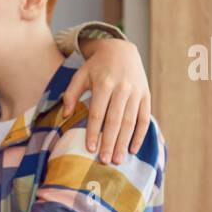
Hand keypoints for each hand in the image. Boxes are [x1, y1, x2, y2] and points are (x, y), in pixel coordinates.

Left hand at [61, 37, 150, 163]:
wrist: (121, 50)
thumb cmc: (96, 67)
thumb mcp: (80, 75)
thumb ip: (71, 94)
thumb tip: (66, 116)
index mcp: (104, 84)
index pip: (97, 113)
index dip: (93, 132)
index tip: (90, 148)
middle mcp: (122, 88)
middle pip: (115, 120)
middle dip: (110, 142)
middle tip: (104, 161)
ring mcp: (136, 92)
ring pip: (130, 122)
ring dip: (124, 142)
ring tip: (118, 160)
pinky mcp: (145, 95)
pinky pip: (144, 118)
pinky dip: (140, 135)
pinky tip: (132, 149)